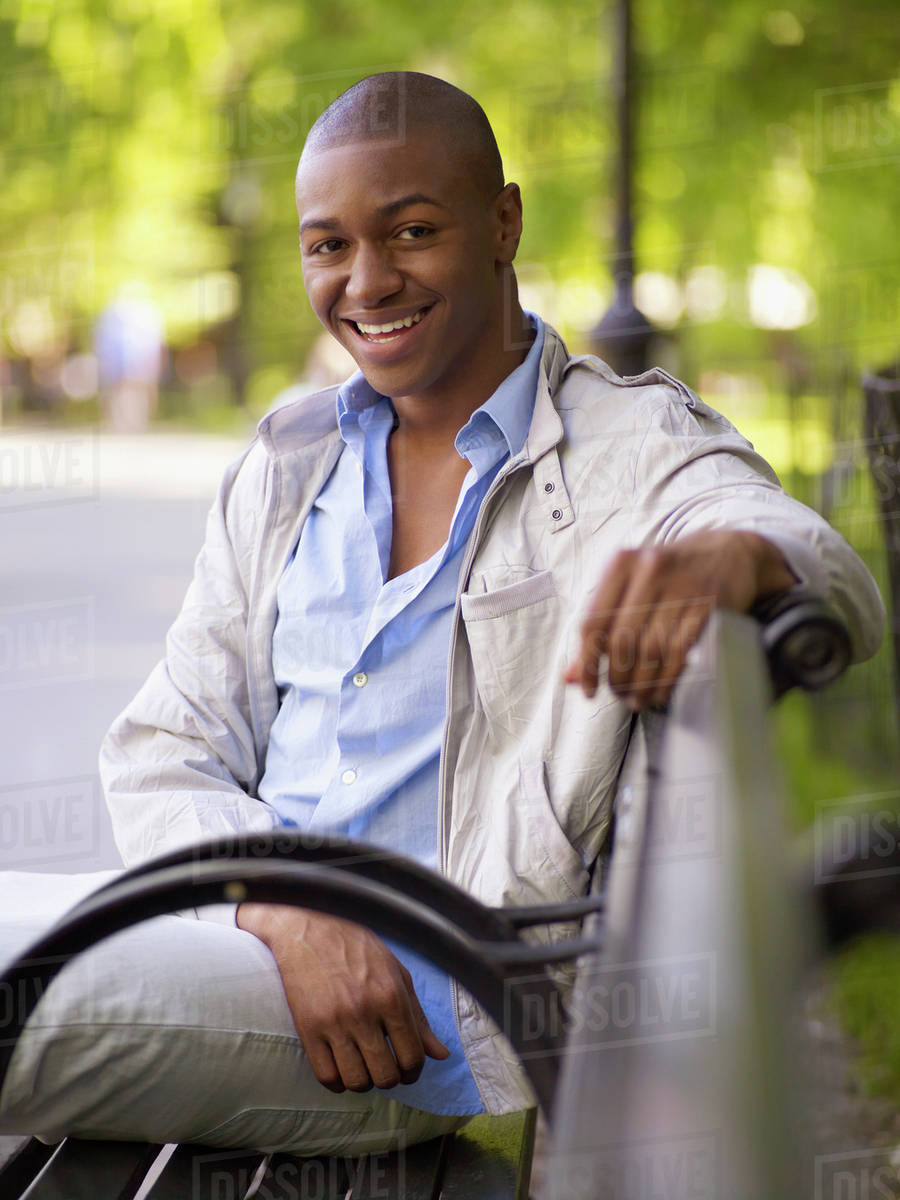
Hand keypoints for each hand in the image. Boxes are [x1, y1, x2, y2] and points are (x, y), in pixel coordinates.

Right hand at [236, 903, 448, 1092]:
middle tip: (385, 1067)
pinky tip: (341, 1067)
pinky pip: (326, 1077)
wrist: (311, 928)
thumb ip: (419, 1018)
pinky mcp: (307, 1029)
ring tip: (362, 1066)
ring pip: (357, 1081)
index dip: (413, 1071)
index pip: (413, 1057)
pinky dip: (337, 1082)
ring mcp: (334, 1023)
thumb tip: (441, 1055)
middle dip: (390, 1078)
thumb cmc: (358, 949)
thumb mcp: (397, 975)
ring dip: (363, 1081)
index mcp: (391, 997)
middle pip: (386, 1076)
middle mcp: (365, 1012)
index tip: (407, 1068)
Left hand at [565, 530, 795, 710]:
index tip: (586, 688)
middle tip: (618, 694)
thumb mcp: (630, 587)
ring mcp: (681, 586)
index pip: (592, 622)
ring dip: (640, 684)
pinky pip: (680, 652)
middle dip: (616, 677)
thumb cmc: (670, 574)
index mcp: (621, 564)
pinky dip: (666, 680)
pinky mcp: (708, 604)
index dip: (586, 663)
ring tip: (636, 699)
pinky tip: (659, 693)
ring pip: (650, 650)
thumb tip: (570, 675)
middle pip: (621, 639)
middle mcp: (649, 570)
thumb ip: (599, 627)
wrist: (729, 552)